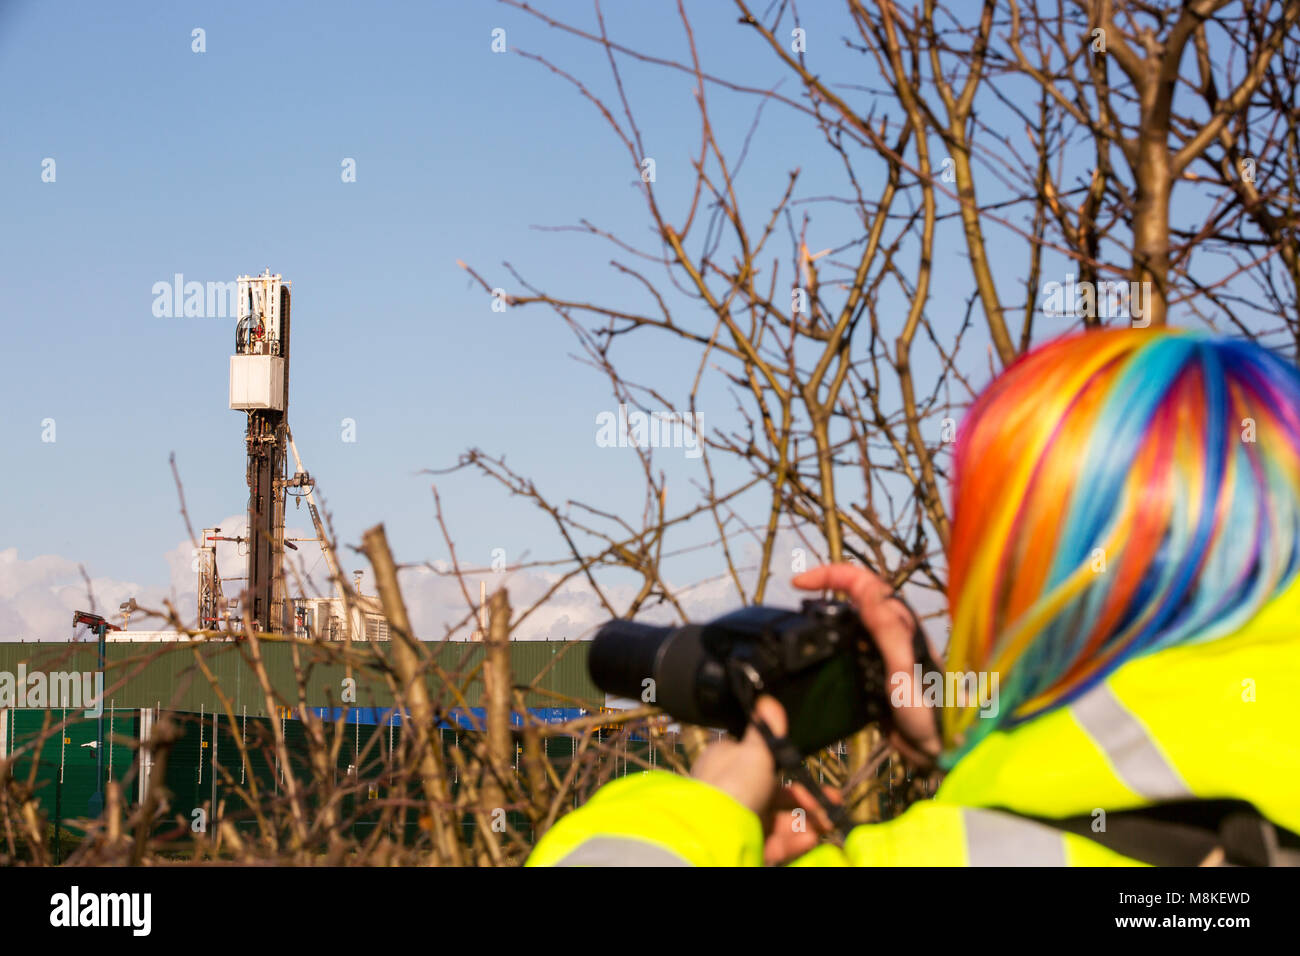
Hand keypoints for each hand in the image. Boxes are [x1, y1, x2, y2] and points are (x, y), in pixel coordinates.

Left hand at [690, 695, 838, 864]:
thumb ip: (766, 730)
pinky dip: (794, 840)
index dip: (787, 762)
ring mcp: (739, 818)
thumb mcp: (753, 751)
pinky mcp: (746, 842)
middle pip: (776, 791)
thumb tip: (766, 699)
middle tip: (831, 799)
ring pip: (779, 818)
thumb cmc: (732, 786)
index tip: (810, 765)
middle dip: (807, 796)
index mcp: (727, 762)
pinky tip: (811, 838)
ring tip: (828, 821)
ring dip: (807, 818)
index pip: (759, 758)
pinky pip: (774, 841)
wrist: (715, 834)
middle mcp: (732, 790)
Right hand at [792, 563, 941, 767]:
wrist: (937, 745)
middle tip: (797, 595)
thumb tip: (865, 590)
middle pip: (855, 592)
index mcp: (898, 621)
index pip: (862, 582)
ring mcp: (882, 647)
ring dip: (827, 607)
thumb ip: (887, 629)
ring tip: (802, 616)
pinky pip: (850, 641)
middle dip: (825, 584)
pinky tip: (819, 649)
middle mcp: (891, 628)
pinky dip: (832, 636)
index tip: (799, 584)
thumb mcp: (903, 667)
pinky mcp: (875, 666)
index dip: (830, 575)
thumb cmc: (926, 708)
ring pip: (852, 614)